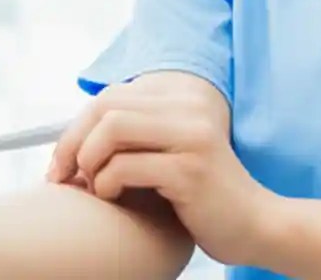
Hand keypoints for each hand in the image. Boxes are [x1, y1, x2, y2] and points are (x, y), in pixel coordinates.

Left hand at [46, 74, 278, 266]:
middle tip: (64, 176)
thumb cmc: (203, 196)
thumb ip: (137, 134)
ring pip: (112, 129)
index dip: (77, 126)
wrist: (256, 224)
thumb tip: (73, 138)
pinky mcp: (190, 169)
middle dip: (73, 142)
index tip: (64, 161)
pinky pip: (124, 167)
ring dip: (88, 161)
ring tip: (95, 186)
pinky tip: (114, 197)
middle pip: (106, 106)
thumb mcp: (170, 152)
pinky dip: (106, 184)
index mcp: (183, 99)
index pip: (111, 95)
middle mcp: (189, 108)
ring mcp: (191, 136)